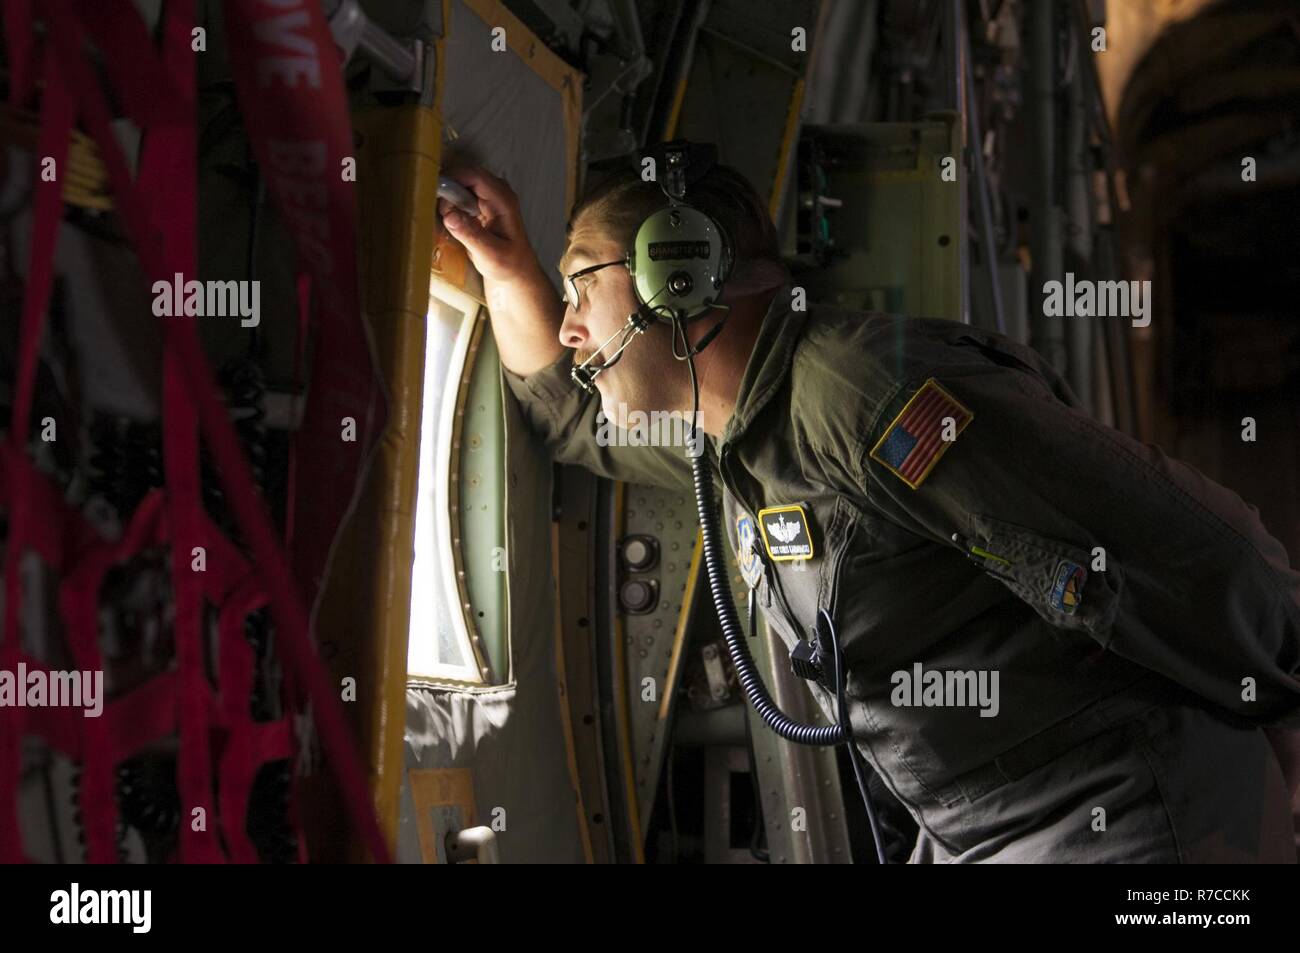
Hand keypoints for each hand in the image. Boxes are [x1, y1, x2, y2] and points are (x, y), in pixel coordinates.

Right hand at [437, 166, 539, 283]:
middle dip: (449, 188)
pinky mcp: (481, 204)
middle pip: (466, 175)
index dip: (453, 178)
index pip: (475, 176)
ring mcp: (489, 197)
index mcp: (503, 200)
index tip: (435, 192)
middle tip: (439, 210)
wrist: (516, 274)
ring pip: (462, 183)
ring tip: (444, 217)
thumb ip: (470, 234)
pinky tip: (448, 218)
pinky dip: (451, 202)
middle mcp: (498, 193)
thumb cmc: (508, 266)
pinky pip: (462, 194)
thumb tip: (448, 214)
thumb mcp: (490, 255)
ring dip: (448, 195)